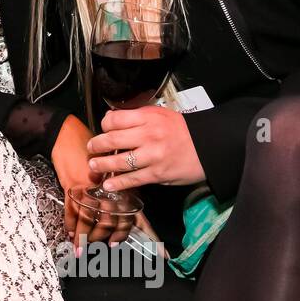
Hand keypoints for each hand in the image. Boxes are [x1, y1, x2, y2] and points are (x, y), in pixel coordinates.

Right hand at [51, 115, 124, 246]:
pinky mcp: (72, 186)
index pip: (127, 209)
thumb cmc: (86, 147)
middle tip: (104, 247)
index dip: (127, 230)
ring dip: (85, 236)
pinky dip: (71, 224)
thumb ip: (115, 181)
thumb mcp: (107, 163)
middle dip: (105, 236)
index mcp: (117, 181)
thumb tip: (120, 202)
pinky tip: (70, 234)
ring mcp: (88, 187)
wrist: (66, 134)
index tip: (121, 243)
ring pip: (90, 218)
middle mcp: (105, 186)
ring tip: (82, 248)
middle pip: (109, 219)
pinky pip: (72, 211)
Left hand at [85, 105, 205, 193]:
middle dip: (96, 145)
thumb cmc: (183, 131)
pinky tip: (108, 185)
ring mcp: (152, 156)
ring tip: (94, 166)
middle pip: (112, 139)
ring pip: (119, 162)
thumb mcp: (160, 115)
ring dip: (102, 165)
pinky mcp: (157, 174)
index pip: (115, 119)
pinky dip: (117, 183)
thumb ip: (137, 117)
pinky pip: (132, 179)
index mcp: (148, 118)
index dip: (104, 124)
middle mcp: (148, 136)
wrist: (208, 147)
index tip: (102, 129)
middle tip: (91, 148)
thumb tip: (111, 119)